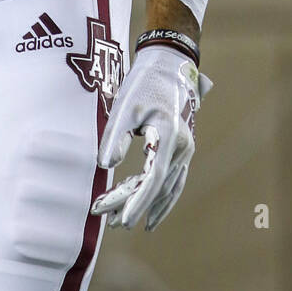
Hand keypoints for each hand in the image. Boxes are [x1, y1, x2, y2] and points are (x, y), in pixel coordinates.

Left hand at [91, 45, 211, 231]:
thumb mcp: (124, 106)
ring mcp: (185, 151)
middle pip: (157, 184)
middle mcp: (182, 146)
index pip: (154, 175)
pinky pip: (173, 183)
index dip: (139, 200)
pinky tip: (150, 217)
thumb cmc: (142, 86)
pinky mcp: (182, 153)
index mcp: (168, 133)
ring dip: (145, 204)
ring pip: (165, 187)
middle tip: (109, 221)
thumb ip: (115, 136)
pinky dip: (161, 200)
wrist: (166, 69)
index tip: (125, 220)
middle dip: (133, 203)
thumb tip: (106, 166)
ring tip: (121, 222)